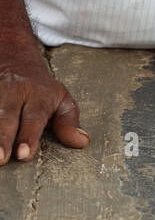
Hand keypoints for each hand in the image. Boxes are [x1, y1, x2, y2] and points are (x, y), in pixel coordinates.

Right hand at [0, 48, 89, 163]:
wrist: (18, 62)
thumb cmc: (44, 91)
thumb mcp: (63, 101)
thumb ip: (69, 123)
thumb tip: (82, 142)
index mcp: (39, 96)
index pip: (34, 118)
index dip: (29, 136)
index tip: (24, 154)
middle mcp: (15, 94)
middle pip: (7, 117)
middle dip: (3, 138)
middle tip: (1, 158)